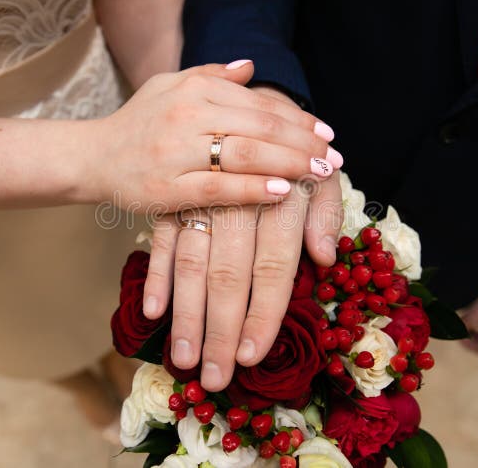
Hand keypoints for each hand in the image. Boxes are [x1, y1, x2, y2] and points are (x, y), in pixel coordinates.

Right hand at [83, 62, 338, 210]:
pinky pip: (219, 188)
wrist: (93, 157)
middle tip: (334, 158)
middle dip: (303, 143)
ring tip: (319, 173)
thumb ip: (211, 76)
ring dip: (289, 164)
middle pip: (260, 128)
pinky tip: (282, 192)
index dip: (298, 119)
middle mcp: (187, 116)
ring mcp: (176, 152)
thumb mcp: (169, 87)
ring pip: (245, 155)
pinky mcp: (167, 188)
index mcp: (193, 91)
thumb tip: (251, 67)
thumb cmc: (138, 122)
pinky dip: (253, 190)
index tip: (326, 134)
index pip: (259, 104)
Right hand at [143, 86, 343, 391]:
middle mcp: (239, 198)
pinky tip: (150, 313)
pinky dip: (154, 273)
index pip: (274, 266)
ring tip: (182, 361)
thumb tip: (324, 258)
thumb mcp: (319, 172)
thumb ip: (327, 212)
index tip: (252, 357)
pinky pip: (162, 239)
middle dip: (221, 330)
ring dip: (186, 314)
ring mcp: (201, 196)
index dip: (264, 314)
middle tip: (215, 378)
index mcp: (281, 196)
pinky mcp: (173, 195)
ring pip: (192, 263)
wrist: (238, 99)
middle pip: (230, 273)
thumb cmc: (288, 147)